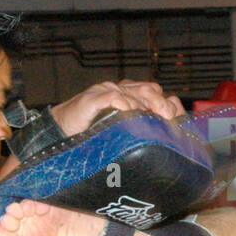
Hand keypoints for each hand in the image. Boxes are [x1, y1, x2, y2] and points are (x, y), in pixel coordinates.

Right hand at [52, 80, 184, 135]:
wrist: (58, 135)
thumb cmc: (91, 138)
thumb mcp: (120, 136)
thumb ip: (138, 134)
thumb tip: (164, 146)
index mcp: (128, 97)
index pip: (154, 92)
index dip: (167, 103)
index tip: (176, 119)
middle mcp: (118, 91)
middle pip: (147, 89)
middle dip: (160, 103)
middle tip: (168, 118)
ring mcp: (104, 93)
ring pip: (131, 91)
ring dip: (144, 105)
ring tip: (151, 118)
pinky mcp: (90, 99)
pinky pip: (110, 96)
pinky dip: (121, 102)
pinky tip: (128, 112)